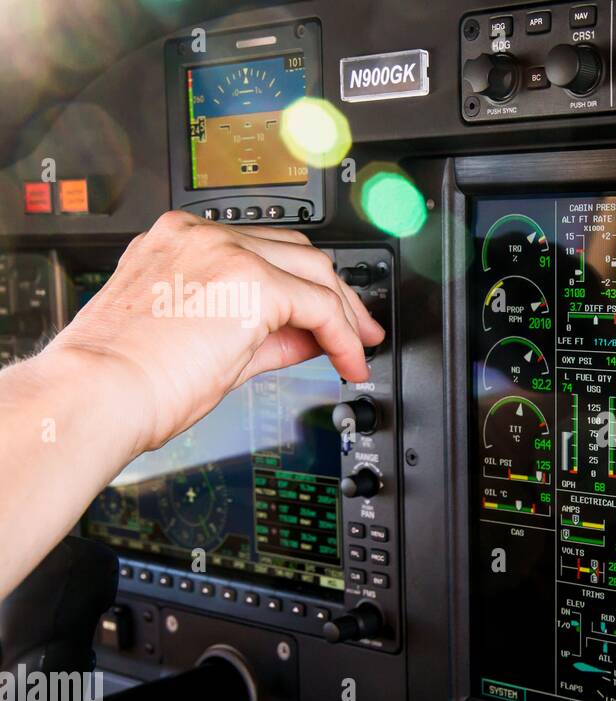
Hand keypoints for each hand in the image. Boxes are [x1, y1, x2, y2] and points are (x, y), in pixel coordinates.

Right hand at [46, 210, 384, 454]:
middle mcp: (201, 235)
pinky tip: (348, 362)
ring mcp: (227, 251)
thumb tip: (306, 335)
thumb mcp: (204, 340)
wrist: (99, 392)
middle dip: (335, 296)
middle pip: (296, 253)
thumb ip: (259, 329)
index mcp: (180, 241)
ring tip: (357, 352)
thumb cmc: (129, 379)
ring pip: (314, 272)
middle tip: (358, 334)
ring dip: (345, 315)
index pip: (263, 252)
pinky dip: (343, 336)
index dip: (304, 286)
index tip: (326, 320)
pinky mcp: (253, 281)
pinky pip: (320, 306)